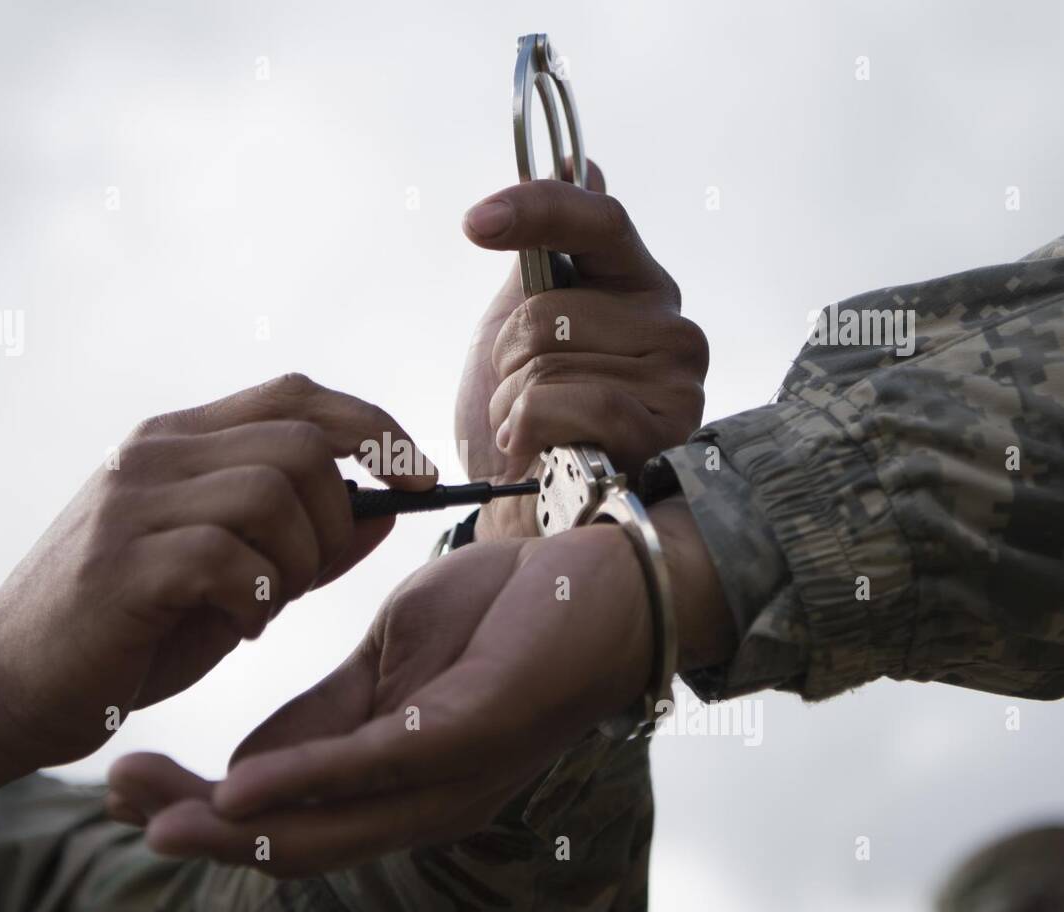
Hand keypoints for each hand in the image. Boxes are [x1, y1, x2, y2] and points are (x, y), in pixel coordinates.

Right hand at [0, 373, 434, 805]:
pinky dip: (258, 600)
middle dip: (339, 514)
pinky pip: (232, 557)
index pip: (297, 394)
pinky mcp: (123, 562)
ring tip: (263, 608)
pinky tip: (235, 627)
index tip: (421, 477)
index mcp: (178, 440)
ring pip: (273, 494)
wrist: (5, 688)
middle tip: (312, 576)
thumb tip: (388, 511)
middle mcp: (155, 452)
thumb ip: (303, 540)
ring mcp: (133, 501)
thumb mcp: (229, 578)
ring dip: (297, 564)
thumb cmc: (127, 632)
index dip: (373, 425)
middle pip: (302, 441)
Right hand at [106, 499, 734, 876]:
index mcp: (395, 779)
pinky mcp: (472, 732)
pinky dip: (305, 779)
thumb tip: (240, 768)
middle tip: (119, 804)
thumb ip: (323, 718)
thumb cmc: (500, 618)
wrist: (597, 579)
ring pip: (328, 824)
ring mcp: (447, 774)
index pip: (286, 815)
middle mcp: (418, 798)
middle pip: (295, 840)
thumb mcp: (386, 668)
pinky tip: (242, 785)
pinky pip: (379, 766)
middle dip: (202, 832)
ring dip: (236, 828)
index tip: (123, 785)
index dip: (204, 813)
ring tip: (163, 819)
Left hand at [455, 161, 707, 538]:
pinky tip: (544, 455)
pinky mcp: (668, 430)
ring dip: (513, 405)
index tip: (473, 223)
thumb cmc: (523, 420)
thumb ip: (545, 250)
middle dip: (505, 363)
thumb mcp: (518, 326)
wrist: (525, 513)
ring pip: (549, 362)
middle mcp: (668, 321)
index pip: (595, 218)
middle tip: (519, 397)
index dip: (534, 207)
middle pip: (547, 308)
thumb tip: (584, 161)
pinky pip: (572, 403)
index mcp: (631, 283)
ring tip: (534, 432)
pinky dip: (533, 433)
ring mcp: (677, 376)